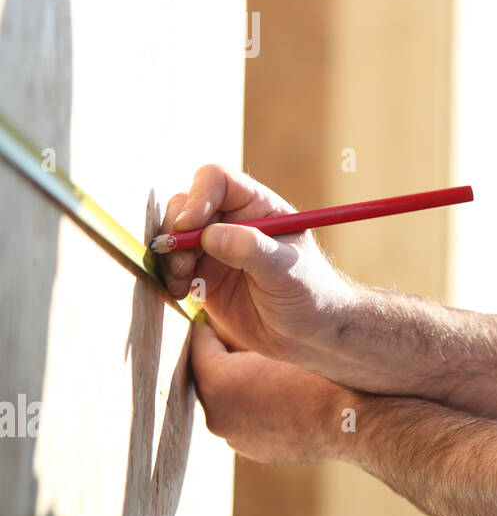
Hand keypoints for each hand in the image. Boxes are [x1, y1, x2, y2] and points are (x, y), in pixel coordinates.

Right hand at [159, 164, 356, 366]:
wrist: (308, 335)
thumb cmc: (310, 294)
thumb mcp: (287, 270)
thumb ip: (251, 250)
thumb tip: (210, 235)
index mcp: (259, 207)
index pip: (218, 181)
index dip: (199, 196)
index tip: (189, 226)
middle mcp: (234, 221)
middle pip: (186, 204)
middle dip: (176, 230)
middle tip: (182, 261)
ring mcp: (215, 248)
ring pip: (174, 235)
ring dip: (169, 255)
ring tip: (182, 282)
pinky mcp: (203, 275)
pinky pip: (171, 265)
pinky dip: (167, 276)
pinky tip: (180, 293)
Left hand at [190, 318, 352, 464]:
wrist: (349, 421)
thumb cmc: (319, 377)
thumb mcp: (279, 342)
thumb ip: (244, 333)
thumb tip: (227, 323)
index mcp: (216, 382)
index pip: (201, 342)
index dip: (214, 322)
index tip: (226, 312)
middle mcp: (215, 414)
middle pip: (211, 373)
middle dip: (225, 355)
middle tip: (248, 337)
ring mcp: (234, 437)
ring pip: (228, 398)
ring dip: (240, 382)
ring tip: (269, 367)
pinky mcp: (253, 449)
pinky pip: (246, 418)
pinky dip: (256, 405)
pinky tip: (282, 393)